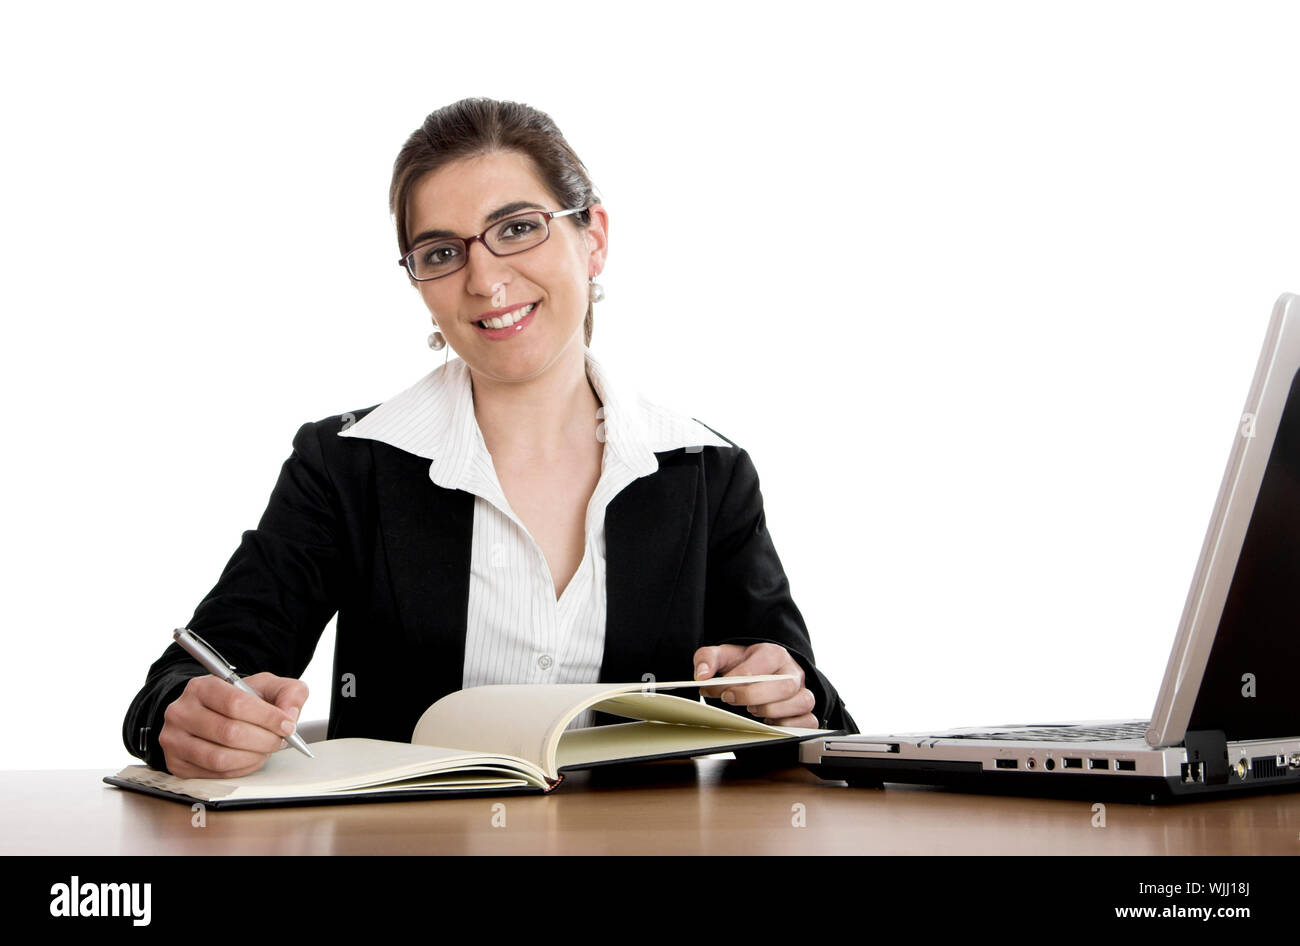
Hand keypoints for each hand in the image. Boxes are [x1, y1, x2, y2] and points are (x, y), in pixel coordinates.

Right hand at [159, 672, 308, 778]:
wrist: (208, 712)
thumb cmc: (238, 700)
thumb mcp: (265, 686)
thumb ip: (287, 693)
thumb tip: (289, 715)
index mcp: (202, 687)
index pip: (236, 704)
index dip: (267, 718)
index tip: (287, 725)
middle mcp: (181, 712)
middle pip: (229, 733)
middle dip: (264, 740)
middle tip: (279, 740)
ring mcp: (174, 739)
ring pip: (220, 758)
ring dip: (252, 757)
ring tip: (265, 749)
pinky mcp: (175, 763)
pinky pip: (214, 774)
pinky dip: (240, 769)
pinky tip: (251, 758)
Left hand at [692, 643, 817, 727]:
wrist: (761, 676)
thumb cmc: (743, 667)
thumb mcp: (723, 657)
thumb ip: (707, 659)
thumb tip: (701, 676)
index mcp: (773, 653)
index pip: (762, 665)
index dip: (739, 680)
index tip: (721, 690)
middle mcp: (793, 672)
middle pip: (784, 684)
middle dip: (754, 696)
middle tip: (731, 700)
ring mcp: (803, 691)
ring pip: (801, 702)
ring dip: (773, 710)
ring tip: (752, 711)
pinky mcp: (807, 712)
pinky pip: (809, 721)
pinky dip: (789, 725)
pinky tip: (769, 723)